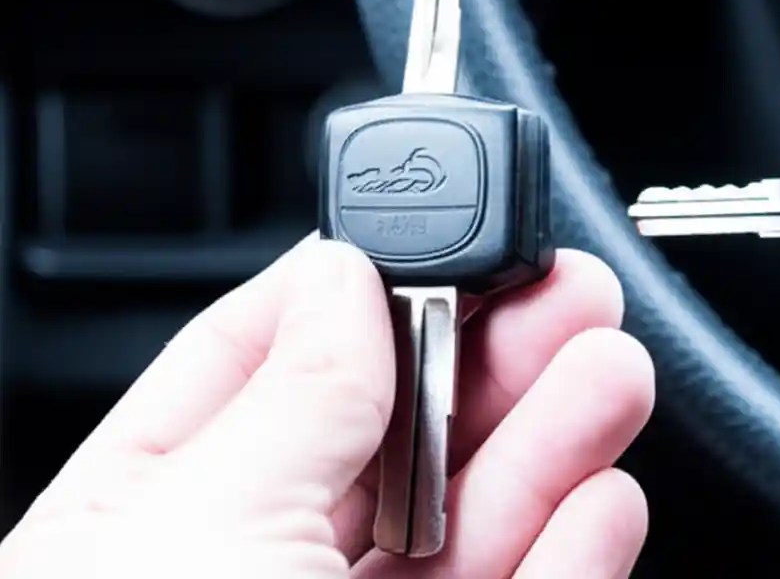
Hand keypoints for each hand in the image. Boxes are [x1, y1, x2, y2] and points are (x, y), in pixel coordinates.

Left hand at [0, 239, 653, 577]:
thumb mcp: (198, 532)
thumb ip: (298, 400)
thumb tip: (344, 280)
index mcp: (160, 513)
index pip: (267, 366)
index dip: (356, 294)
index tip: (433, 244)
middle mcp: (264, 568)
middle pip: (397, 432)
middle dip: (485, 356)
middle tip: (561, 296)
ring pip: (473, 516)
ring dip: (549, 439)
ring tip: (608, 370)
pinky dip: (573, 551)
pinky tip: (602, 494)